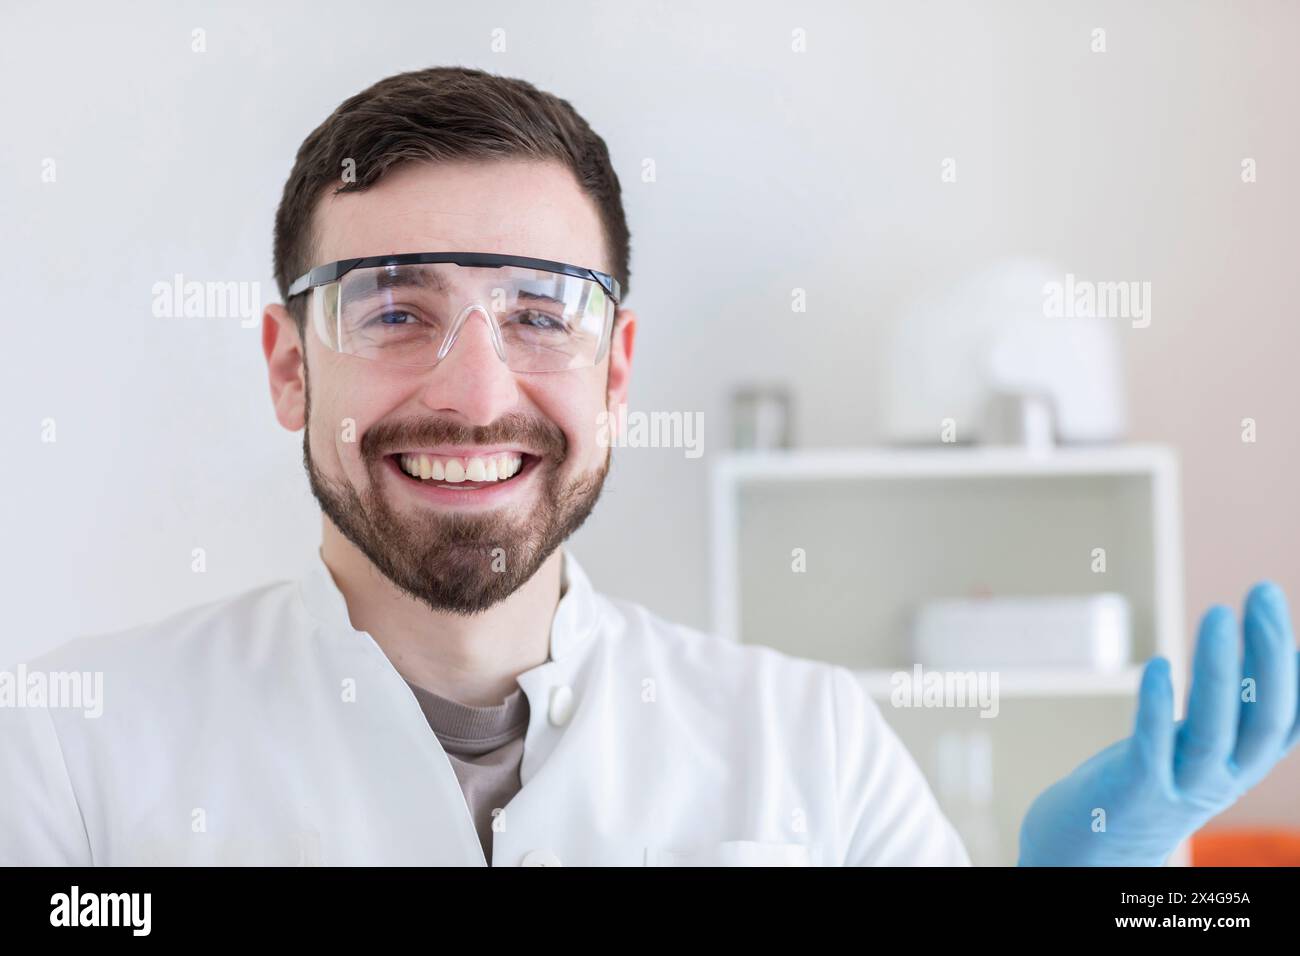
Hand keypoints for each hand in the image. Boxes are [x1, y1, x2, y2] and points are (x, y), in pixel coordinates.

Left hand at [1018, 582, 1299, 865]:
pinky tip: (1157, 663)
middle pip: (1262, 718)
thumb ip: (1230, 708)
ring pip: (1213, 730)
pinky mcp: (1133, 791)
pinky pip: (1150, 746)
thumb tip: (1272, 648)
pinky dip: (1155, 704)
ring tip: (1219, 613)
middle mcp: (1223, 781)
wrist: (1086, 853)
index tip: (1288, 614)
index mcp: (1242, 765)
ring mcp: (1180, 789)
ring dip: (1217, 669)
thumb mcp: (1199, 746)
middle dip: (1268, 652)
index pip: (1289, 718)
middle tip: (1262, 591)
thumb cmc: (1144, 785)